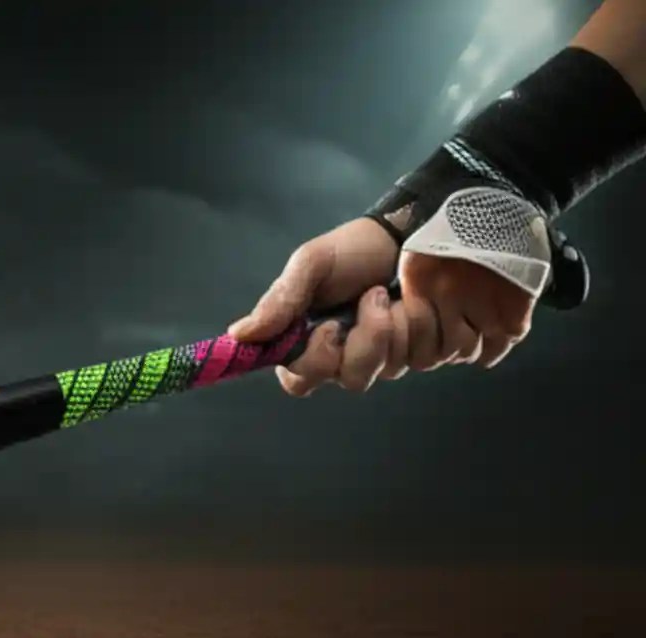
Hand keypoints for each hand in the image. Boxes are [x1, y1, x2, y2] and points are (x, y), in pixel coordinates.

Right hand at [227, 217, 538, 396]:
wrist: (408, 232)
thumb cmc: (353, 248)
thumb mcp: (310, 264)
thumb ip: (280, 301)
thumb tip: (239, 335)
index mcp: (308, 341)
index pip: (299, 381)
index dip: (315, 363)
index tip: (329, 329)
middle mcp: (344, 356)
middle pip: (351, 380)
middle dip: (368, 341)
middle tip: (374, 297)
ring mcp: (385, 356)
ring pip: (389, 371)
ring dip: (396, 329)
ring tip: (395, 292)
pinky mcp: (420, 350)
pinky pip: (423, 358)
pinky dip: (422, 328)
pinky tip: (416, 301)